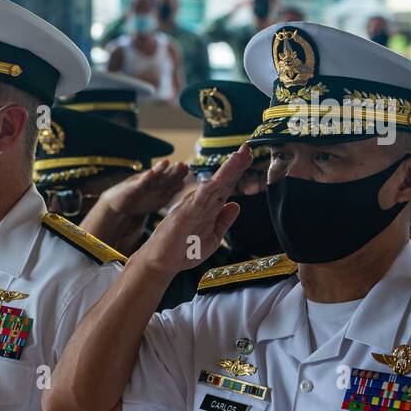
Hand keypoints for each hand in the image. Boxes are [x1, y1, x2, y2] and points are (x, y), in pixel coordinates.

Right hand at [102, 160, 190, 216]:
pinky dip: (145, 178)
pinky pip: (140, 183)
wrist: (118, 205)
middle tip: (182, 165)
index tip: (189, 170)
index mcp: (159, 185)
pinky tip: (150, 173)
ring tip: (166, 162)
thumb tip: (182, 184)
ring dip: (159, 169)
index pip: (173, 180)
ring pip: (152, 177)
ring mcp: (141, 184)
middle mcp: (152, 182)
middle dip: (173, 171)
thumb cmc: (138, 200)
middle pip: (165, 176)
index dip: (181, 175)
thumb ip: (168, 191)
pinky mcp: (131, 188)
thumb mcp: (156, 197)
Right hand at [133, 145, 247, 276]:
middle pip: (221, 181)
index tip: (248, 156)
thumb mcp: (213, 237)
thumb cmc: (183, 250)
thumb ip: (224, 221)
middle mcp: (201, 204)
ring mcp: (192, 208)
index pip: (225, 186)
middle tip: (246, 148)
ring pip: (211, 187)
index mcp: (208, 208)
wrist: (162, 263)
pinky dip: (205, 191)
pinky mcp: (183, 217)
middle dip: (234, 165)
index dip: (237, 171)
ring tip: (237, 158)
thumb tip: (236, 205)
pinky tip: (214, 181)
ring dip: (225, 172)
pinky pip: (196, 202)